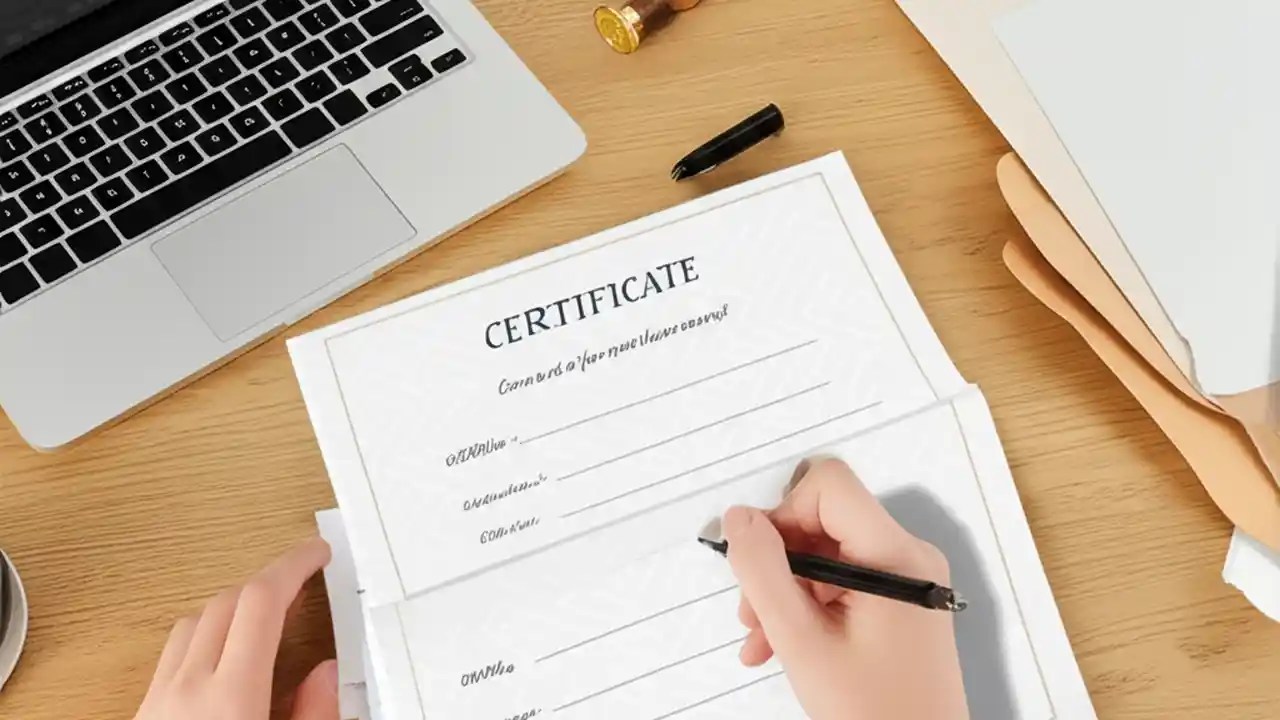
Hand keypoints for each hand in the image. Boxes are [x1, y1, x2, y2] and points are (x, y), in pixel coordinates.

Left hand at [134, 538, 336, 719]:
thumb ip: (314, 714)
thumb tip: (326, 674)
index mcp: (233, 696)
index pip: (262, 602)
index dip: (293, 566)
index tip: (316, 553)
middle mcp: (190, 687)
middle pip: (228, 602)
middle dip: (269, 583)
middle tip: (302, 584)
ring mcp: (158, 698)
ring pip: (193, 622)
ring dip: (232, 608)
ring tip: (264, 621)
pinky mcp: (143, 711)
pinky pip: (173, 653)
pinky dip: (203, 637)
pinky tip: (224, 660)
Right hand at [723, 459, 968, 719]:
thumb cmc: (877, 713)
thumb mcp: (801, 639)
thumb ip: (763, 571)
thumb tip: (739, 519)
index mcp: (895, 555)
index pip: (829, 486)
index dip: (784, 512)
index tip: (760, 557)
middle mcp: (907, 557)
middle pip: (823, 521)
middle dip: (778, 561)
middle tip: (752, 610)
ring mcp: (905, 581)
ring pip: (826, 556)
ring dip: (785, 591)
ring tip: (763, 638)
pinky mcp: (899, 604)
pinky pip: (842, 584)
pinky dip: (807, 607)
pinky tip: (781, 645)